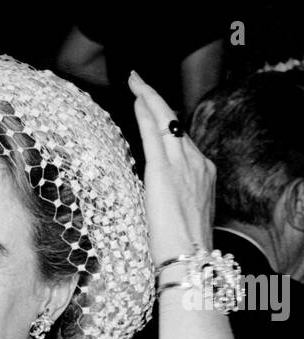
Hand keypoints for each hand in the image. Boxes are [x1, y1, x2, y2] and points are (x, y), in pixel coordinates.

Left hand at [129, 70, 215, 265]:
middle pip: (174, 124)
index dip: (167, 119)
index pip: (181, 139)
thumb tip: (152, 189)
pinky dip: (145, 112)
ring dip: (149, 99)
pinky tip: (137, 98)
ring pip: (166, 121)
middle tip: (138, 81)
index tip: (152, 103)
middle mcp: (197, 163)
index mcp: (202, 172)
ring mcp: (184, 165)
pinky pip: (154, 133)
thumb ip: (170, 193)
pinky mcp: (164, 171)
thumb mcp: (182, 212)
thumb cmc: (182, 245)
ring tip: (135, 83)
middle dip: (156, 100)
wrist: (189, 258)